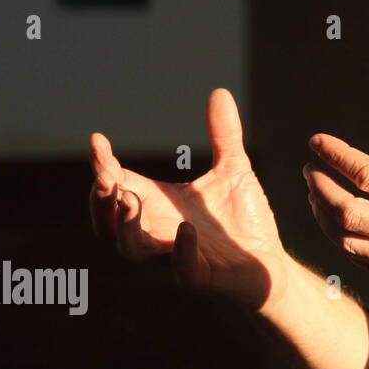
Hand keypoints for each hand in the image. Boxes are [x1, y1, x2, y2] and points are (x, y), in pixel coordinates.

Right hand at [88, 88, 288, 309]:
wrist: (271, 262)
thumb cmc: (243, 220)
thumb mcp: (234, 170)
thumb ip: (224, 135)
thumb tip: (219, 91)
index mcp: (159, 207)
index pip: (119, 186)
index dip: (103, 167)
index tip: (97, 141)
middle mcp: (159, 233)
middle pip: (108, 224)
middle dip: (101, 203)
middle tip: (105, 179)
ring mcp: (177, 256)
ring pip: (132, 249)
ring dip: (126, 226)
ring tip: (130, 200)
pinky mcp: (203, 277)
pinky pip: (183, 271)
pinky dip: (180, 252)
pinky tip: (186, 231)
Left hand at [304, 92, 368, 310]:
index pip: (367, 174)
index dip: (337, 156)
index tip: (318, 143)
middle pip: (344, 211)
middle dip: (320, 188)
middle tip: (310, 171)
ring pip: (345, 241)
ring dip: (324, 217)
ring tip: (316, 197)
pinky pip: (362, 262)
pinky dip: (344, 242)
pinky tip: (340, 228)